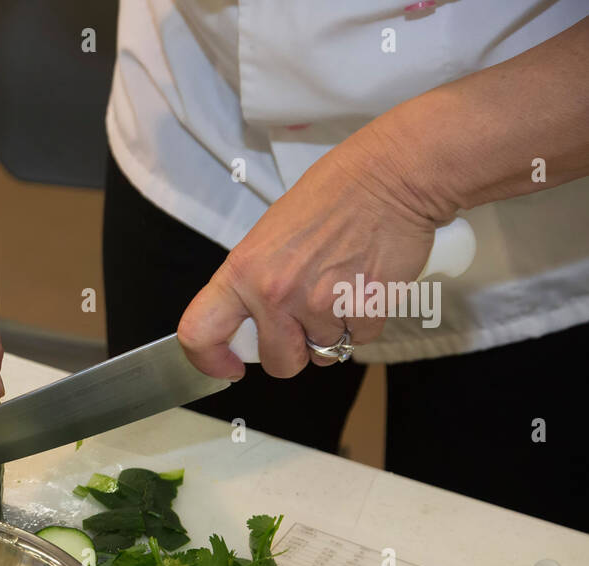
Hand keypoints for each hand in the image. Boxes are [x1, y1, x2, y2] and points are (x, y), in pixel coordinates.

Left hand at [178, 127, 442, 378]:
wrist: (388, 176)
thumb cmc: (329, 198)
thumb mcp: (267, 238)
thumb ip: (252, 285)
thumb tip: (249, 325)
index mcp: (242, 272)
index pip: (200, 333)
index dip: (209, 361)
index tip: (229, 366)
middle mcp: (274, 293)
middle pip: (278, 362)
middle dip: (293, 352)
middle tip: (304, 324)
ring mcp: (320, 303)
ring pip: (323, 354)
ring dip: (332, 334)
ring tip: (339, 290)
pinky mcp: (364, 309)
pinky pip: (358, 339)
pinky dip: (362, 322)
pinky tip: (361, 285)